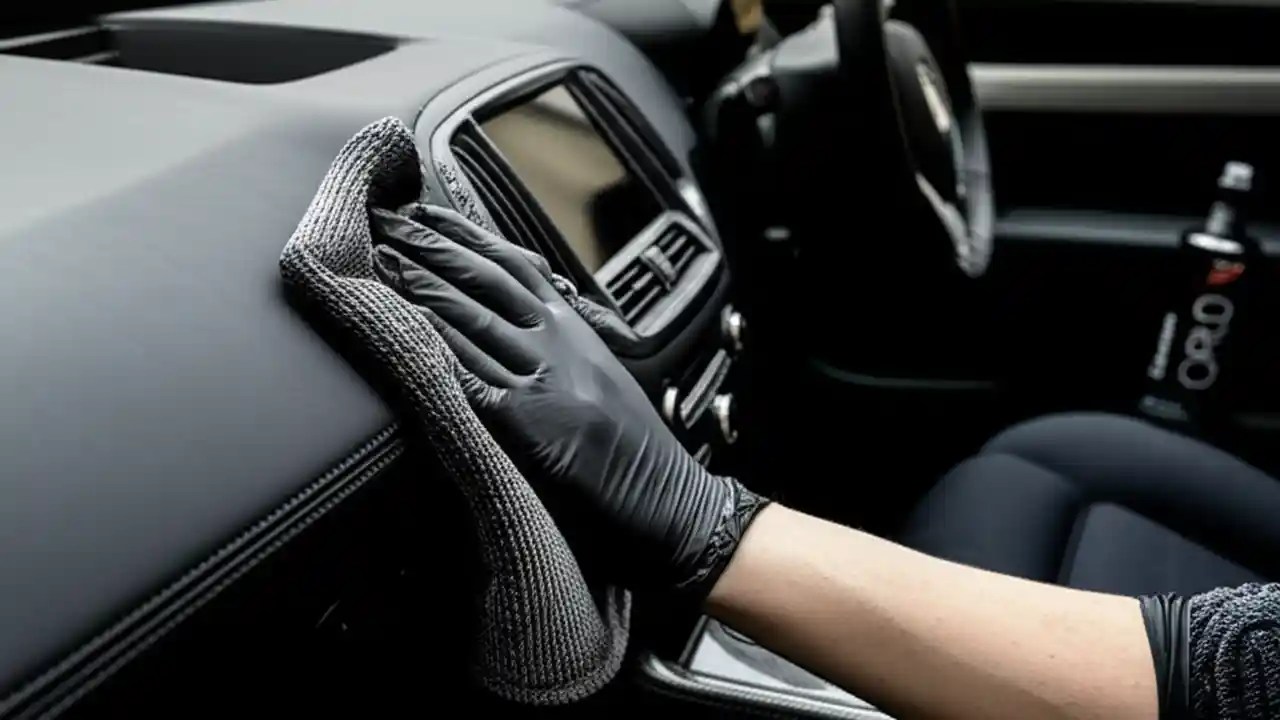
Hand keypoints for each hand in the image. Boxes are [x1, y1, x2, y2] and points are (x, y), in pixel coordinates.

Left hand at [370, 205, 767, 594]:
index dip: (466, 234)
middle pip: (486, 282)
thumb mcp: (601, 374)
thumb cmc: (635, 445)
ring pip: (473, 322)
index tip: (428, 213)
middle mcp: (559, 344)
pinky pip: (472, 380)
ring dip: (423, 290)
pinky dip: (438, 352)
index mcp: (575, 328)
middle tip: (389, 224)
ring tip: (385, 264)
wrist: (666, 498)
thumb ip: (562, 342)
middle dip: (432, 249)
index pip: (514, 265)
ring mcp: (543, 381)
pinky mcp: (528, 424)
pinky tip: (408, 330)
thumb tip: (518, 320)